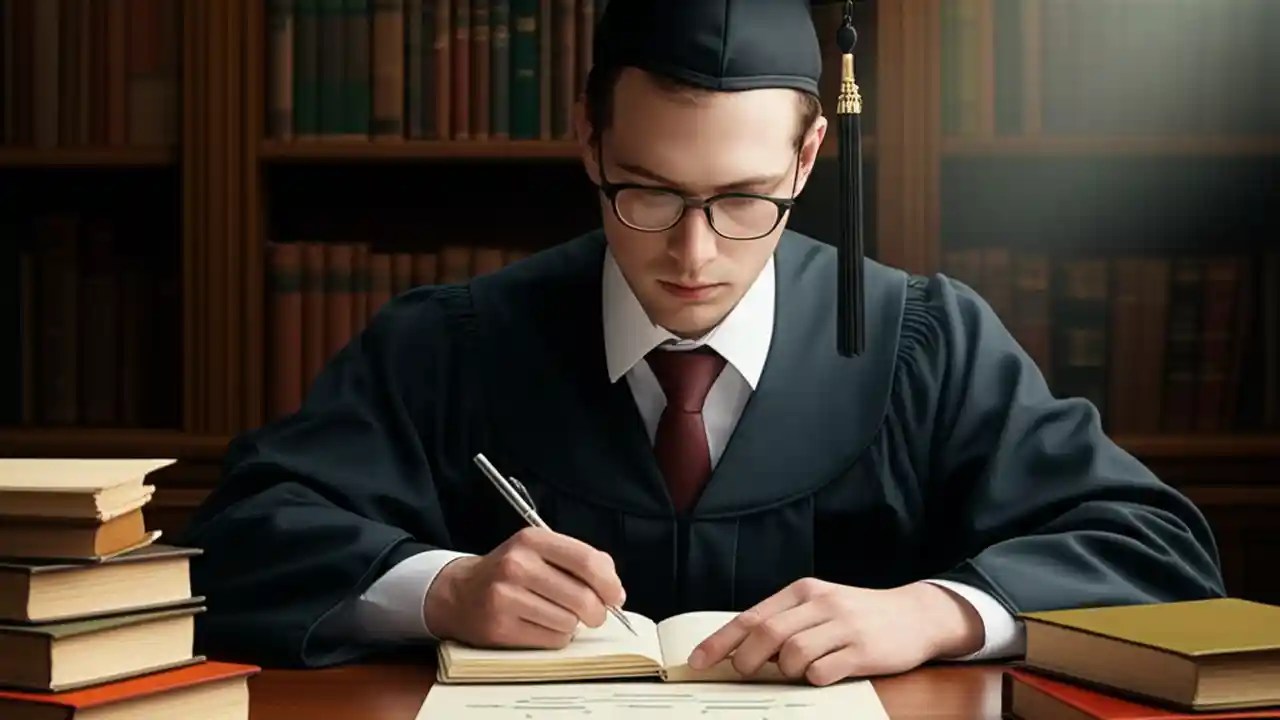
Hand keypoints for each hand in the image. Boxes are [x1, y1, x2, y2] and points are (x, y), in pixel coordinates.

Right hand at [423, 527, 625, 648]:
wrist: (460, 593)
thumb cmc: (511, 573)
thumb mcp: (539, 551)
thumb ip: (579, 561)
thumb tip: (614, 591)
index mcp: (532, 540)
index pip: (587, 562)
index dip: (610, 584)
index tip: (616, 596)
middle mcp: (517, 565)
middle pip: (582, 597)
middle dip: (597, 612)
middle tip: (593, 615)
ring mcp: (506, 597)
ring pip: (568, 622)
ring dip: (571, 625)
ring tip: (555, 615)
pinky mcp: (500, 627)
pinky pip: (551, 640)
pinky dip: (555, 638)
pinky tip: (540, 626)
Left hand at [686, 579, 983, 685]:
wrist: (915, 615)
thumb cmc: (858, 615)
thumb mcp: (819, 607)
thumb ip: (785, 623)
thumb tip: (742, 651)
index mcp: (802, 591)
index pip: (750, 617)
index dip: (720, 642)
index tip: (697, 662)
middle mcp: (820, 603)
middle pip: (766, 634)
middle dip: (747, 660)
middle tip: (747, 673)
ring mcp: (843, 626)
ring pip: (793, 653)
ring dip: (785, 671)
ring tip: (797, 671)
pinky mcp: (863, 650)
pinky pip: (823, 671)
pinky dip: (814, 678)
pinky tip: (823, 674)